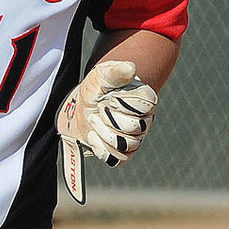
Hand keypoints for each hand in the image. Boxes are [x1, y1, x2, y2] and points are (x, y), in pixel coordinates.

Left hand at [56, 59, 158, 203]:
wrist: (83, 106)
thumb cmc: (96, 88)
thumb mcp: (102, 75)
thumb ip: (116, 71)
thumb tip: (131, 69)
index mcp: (146, 100)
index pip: (143, 108)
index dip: (121, 104)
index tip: (110, 96)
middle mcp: (145, 120)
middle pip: (133, 129)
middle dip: (109, 118)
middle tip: (99, 108)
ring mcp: (135, 138)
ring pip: (125, 145)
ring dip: (102, 132)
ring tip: (93, 119)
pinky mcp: (122, 152)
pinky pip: (116, 159)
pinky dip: (101, 149)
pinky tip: (92, 136)